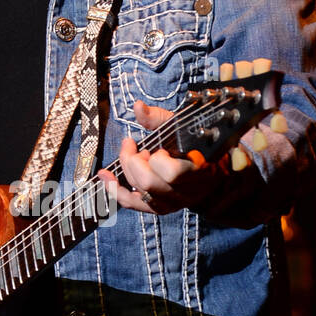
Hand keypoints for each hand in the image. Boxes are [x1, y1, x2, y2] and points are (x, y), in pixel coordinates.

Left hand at [97, 100, 256, 214]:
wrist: (210, 173)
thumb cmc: (194, 146)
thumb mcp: (180, 127)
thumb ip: (158, 118)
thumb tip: (137, 107)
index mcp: (197, 170)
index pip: (172, 173)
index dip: (158, 159)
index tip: (156, 147)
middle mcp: (185, 192)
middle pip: (149, 183)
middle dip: (134, 162)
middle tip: (135, 147)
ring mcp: (172, 203)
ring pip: (140, 193)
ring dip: (127, 171)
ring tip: (130, 156)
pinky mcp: (159, 209)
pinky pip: (132, 204)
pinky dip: (114, 190)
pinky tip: (105, 176)